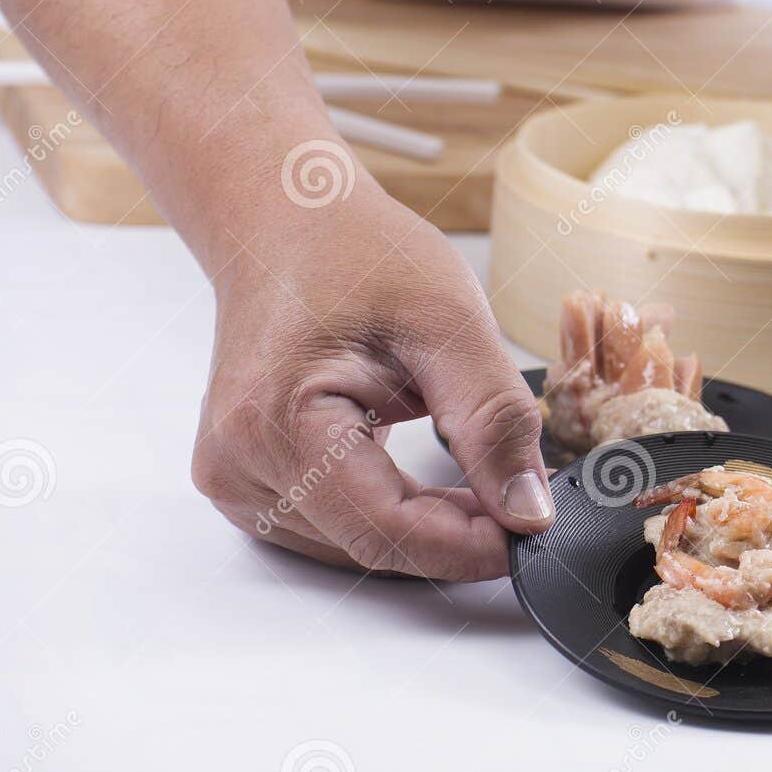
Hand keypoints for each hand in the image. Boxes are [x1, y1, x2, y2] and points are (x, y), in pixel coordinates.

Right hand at [191, 187, 553, 580]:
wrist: (287, 224)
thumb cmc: (353, 252)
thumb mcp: (448, 321)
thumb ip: (491, 420)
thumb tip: (528, 511)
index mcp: (276, 424)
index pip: (385, 532)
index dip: (469, 547)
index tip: (535, 536)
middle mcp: (237, 464)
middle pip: (372, 547)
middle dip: (459, 538)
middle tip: (527, 504)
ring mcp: (236, 478)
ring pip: (358, 547)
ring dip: (431, 531)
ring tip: (483, 481)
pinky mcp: (251, 479)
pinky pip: (339, 529)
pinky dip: (398, 517)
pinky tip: (439, 487)